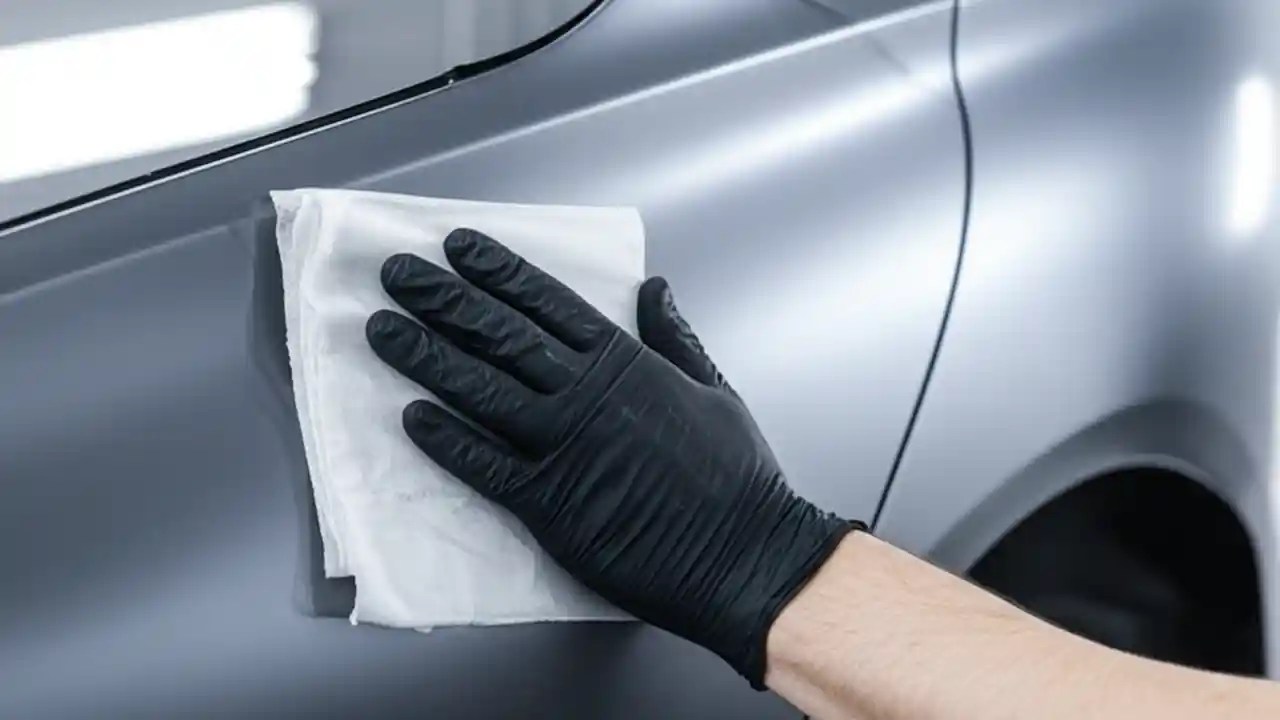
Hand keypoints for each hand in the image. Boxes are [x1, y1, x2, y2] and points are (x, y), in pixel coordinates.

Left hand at [365, 229, 858, 686]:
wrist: (743, 554)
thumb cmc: (737, 478)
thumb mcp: (714, 388)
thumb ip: (675, 335)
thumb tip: (654, 287)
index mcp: (627, 363)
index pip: (547, 302)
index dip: (497, 271)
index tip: (457, 247)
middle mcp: (588, 396)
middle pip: (501, 335)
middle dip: (444, 299)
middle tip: (398, 272)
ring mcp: (566, 447)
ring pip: (481, 390)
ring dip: (427, 356)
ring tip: (383, 329)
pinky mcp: (551, 503)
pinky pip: (485, 466)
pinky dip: (446, 441)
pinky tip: (410, 417)